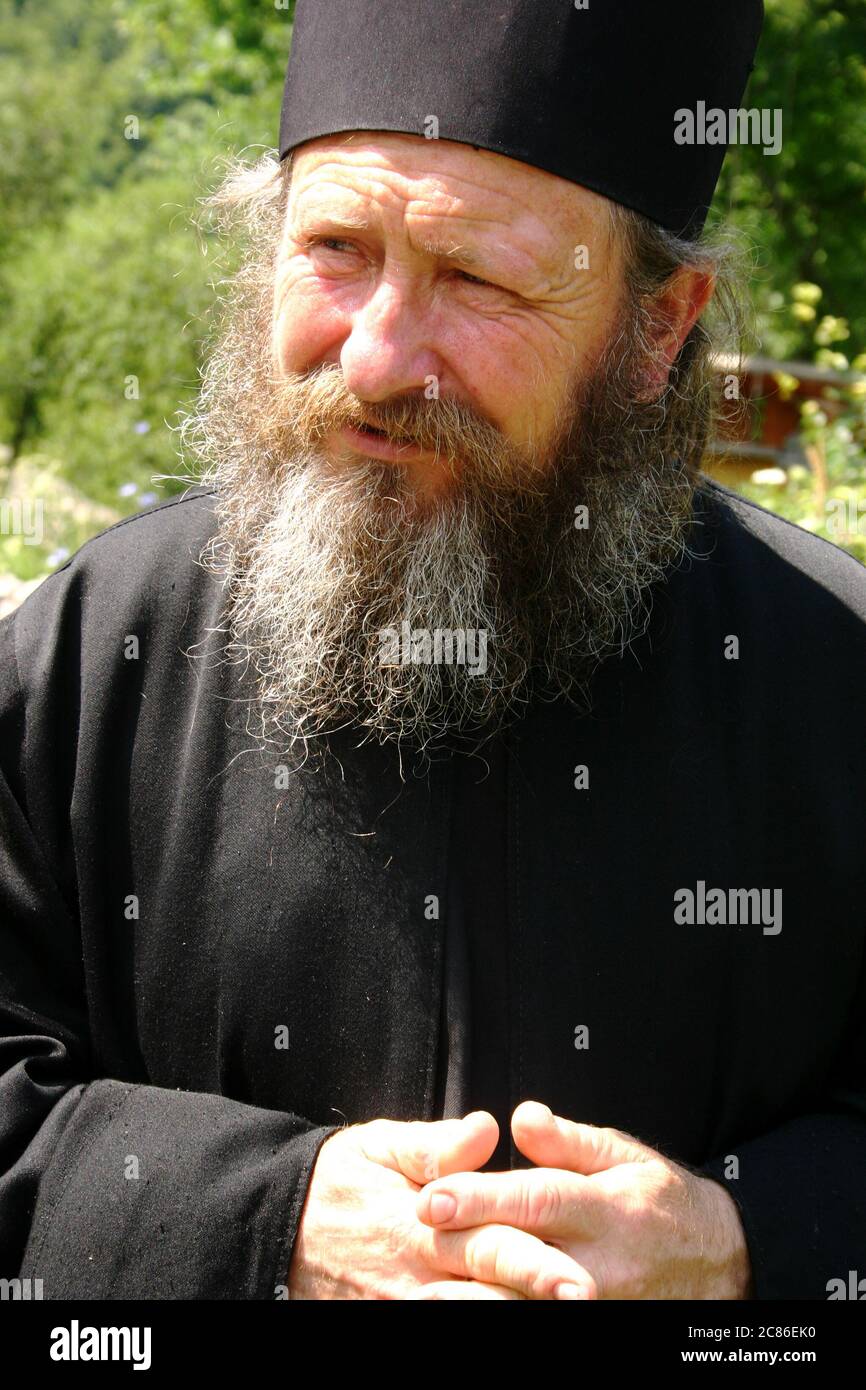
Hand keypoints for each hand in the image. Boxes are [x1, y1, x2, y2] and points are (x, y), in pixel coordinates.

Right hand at [288, 1110, 595, 1298]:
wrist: (278, 1227)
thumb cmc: (339, 1180)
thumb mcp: (379, 1146)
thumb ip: (436, 1145)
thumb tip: (488, 1129)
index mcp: (421, 1223)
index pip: (489, 1245)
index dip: (537, 1265)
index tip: (580, 1280)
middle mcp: (417, 1275)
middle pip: (489, 1297)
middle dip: (536, 1300)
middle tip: (583, 1304)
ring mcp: (403, 1308)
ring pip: (469, 1321)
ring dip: (513, 1318)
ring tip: (557, 1318)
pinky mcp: (391, 1322)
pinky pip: (438, 1330)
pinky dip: (477, 1326)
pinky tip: (511, 1317)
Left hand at [412, 1101, 752, 1299]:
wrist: (722, 1266)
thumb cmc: (662, 1203)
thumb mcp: (625, 1157)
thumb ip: (569, 1141)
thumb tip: (522, 1117)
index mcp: (604, 1207)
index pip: (535, 1200)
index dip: (481, 1198)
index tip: (431, 1196)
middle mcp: (600, 1262)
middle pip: (523, 1256)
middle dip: (467, 1249)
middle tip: (414, 1240)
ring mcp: (601, 1304)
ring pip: (531, 1303)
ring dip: (477, 1297)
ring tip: (426, 1290)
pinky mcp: (598, 1328)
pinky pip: (547, 1326)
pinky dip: (508, 1314)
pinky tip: (466, 1307)